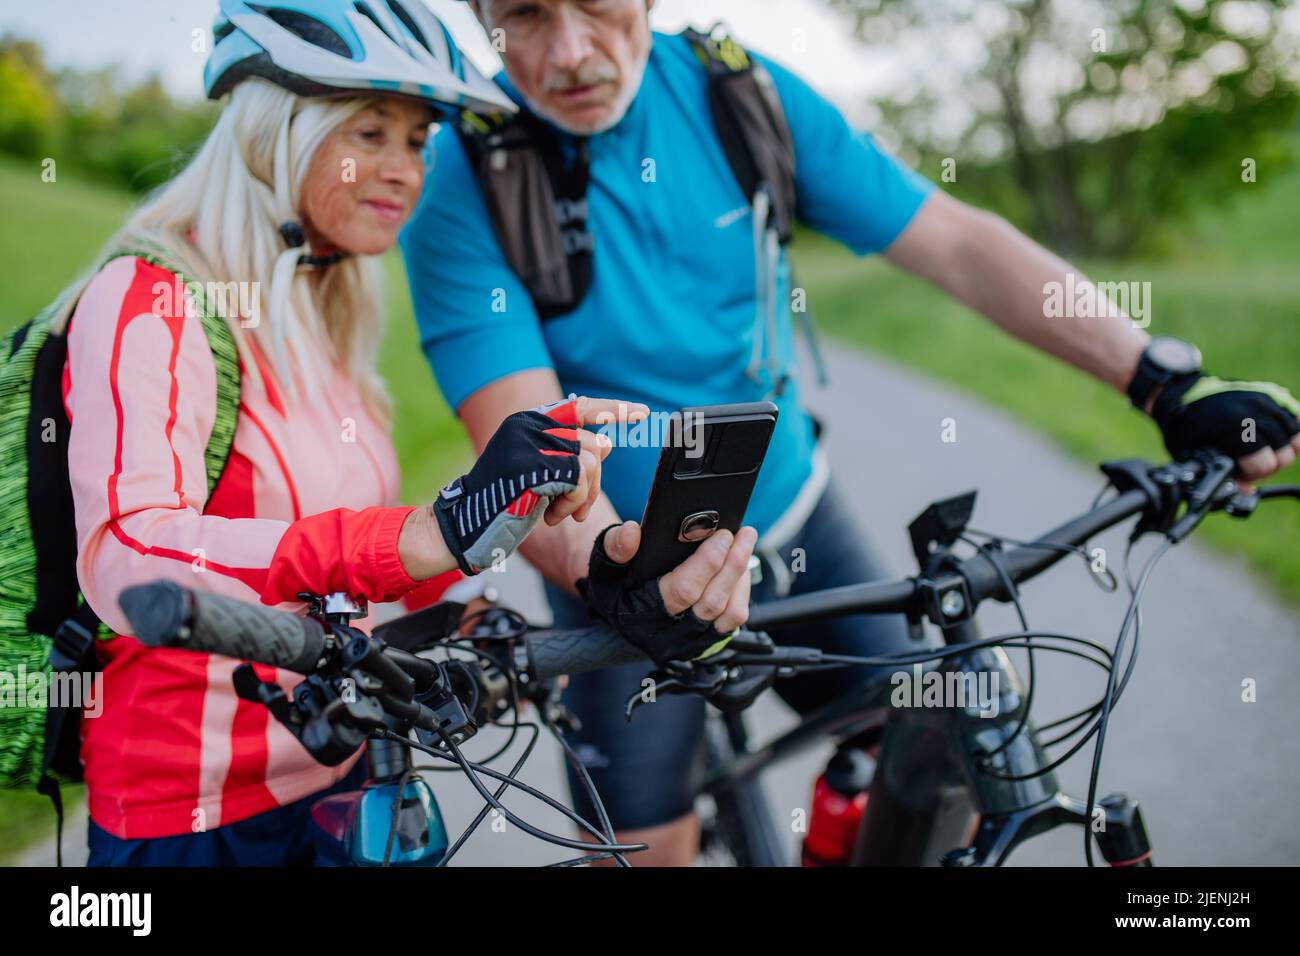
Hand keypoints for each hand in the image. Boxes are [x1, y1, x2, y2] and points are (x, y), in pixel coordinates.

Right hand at [434, 396, 646, 573]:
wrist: (466, 526)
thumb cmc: (505, 502)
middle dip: (593, 483)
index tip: (642, 413)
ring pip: (589, 461)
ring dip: (581, 496)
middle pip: (593, 444)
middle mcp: (528, 424)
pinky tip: (551, 516)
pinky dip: (572, 503)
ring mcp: (528, 442)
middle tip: (575, 510)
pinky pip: (576, 479)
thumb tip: (608, 442)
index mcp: (529, 421)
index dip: (613, 409)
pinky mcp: (530, 465)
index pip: (579, 406)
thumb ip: (571, 456)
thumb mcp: (543, 474)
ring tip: (559, 513)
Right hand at [577, 520, 756, 665]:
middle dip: (733, 564)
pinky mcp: (706, 644)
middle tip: (744, 534)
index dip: (707, 562)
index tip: (723, 535)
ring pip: (729, 614)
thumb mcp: (605, 564)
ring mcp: (689, 644)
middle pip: (712, 602)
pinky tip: (739, 568)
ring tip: (744, 546)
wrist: (623, 609)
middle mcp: (666, 637)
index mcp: (639, 617)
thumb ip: (614, 547)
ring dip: (741, 577)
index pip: (682, 590)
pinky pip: (734, 621)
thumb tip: (632, 533)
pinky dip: (742, 592)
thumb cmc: (615, 583)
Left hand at [1149, 375, 1299, 483]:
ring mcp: (1265, 400)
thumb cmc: (1186, 429)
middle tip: (1249, 463)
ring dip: (1281, 450)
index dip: (1252, 475)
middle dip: (1268, 465)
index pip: (1264, 463)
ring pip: (1296, 437)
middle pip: (1284, 454)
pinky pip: (1297, 417)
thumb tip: (1245, 493)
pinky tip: (1275, 438)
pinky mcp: (1273, 394)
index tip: (1238, 472)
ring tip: (1261, 451)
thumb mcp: (1193, 457)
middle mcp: (1253, 411)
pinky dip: (1290, 432)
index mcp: (1232, 427)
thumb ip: (1221, 476)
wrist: (1184, 396)